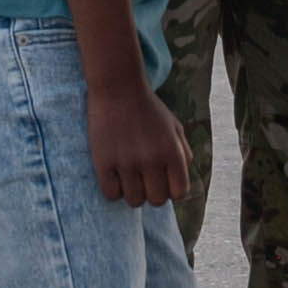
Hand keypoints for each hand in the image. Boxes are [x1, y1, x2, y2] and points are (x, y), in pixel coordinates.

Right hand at [85, 79, 188, 211]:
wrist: (117, 86)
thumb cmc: (147, 107)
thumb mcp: (174, 126)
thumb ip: (183, 152)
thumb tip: (180, 181)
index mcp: (172, 152)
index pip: (179, 193)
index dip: (172, 190)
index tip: (163, 180)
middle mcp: (152, 160)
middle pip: (157, 200)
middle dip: (152, 192)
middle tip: (144, 178)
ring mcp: (126, 163)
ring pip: (134, 201)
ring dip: (133, 192)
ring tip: (129, 177)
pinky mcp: (103, 163)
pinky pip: (111, 194)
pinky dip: (114, 189)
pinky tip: (114, 175)